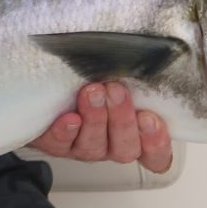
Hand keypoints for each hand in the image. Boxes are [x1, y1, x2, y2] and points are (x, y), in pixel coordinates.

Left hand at [28, 82, 173, 172]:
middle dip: (122, 119)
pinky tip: (69, 118)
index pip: (156, 154)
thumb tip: (146, 53)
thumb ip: (134, 75)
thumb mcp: (119, 75)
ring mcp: (84, 147)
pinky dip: (66, 131)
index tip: (150, 118)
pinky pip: (61, 144)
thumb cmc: (94, 77)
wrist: (49, 83)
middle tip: (117, 91)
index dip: (156, 142)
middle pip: (126, 148)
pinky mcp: (56, 145)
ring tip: (92, 92)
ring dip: (95, 118)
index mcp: (134, 134)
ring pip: (94, 146)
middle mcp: (111, 145)